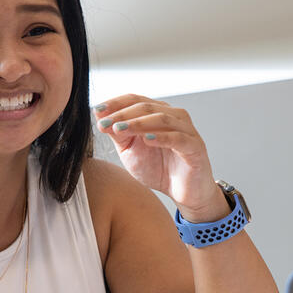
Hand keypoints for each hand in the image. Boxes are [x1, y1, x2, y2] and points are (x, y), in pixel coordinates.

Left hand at [96, 94, 223, 218]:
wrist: (182, 191)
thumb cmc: (158, 168)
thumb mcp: (130, 150)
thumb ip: (118, 133)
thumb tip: (99, 115)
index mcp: (158, 113)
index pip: (135, 100)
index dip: (116, 103)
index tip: (97, 110)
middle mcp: (174, 117)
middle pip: (146, 107)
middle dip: (122, 114)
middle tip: (105, 123)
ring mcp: (186, 131)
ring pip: (162, 119)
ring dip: (138, 123)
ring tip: (119, 128)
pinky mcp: (195, 147)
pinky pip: (178, 139)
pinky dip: (161, 137)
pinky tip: (146, 139)